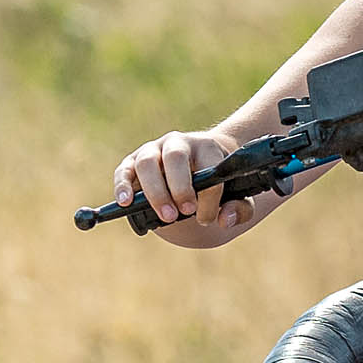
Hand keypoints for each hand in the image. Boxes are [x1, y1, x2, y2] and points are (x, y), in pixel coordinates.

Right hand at [115, 129, 282, 237]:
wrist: (199, 166)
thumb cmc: (219, 183)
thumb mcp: (238, 195)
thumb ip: (240, 208)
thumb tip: (224, 219)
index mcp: (207, 147)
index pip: (208, 165)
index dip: (208, 194)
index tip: (207, 217)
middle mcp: (178, 143)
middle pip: (175, 158)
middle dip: (180, 187)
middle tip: (185, 212)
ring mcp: (154, 150)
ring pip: (147, 162)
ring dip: (154, 191)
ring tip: (166, 216)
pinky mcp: (133, 161)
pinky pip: (125, 170)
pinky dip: (122, 185)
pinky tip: (126, 203)